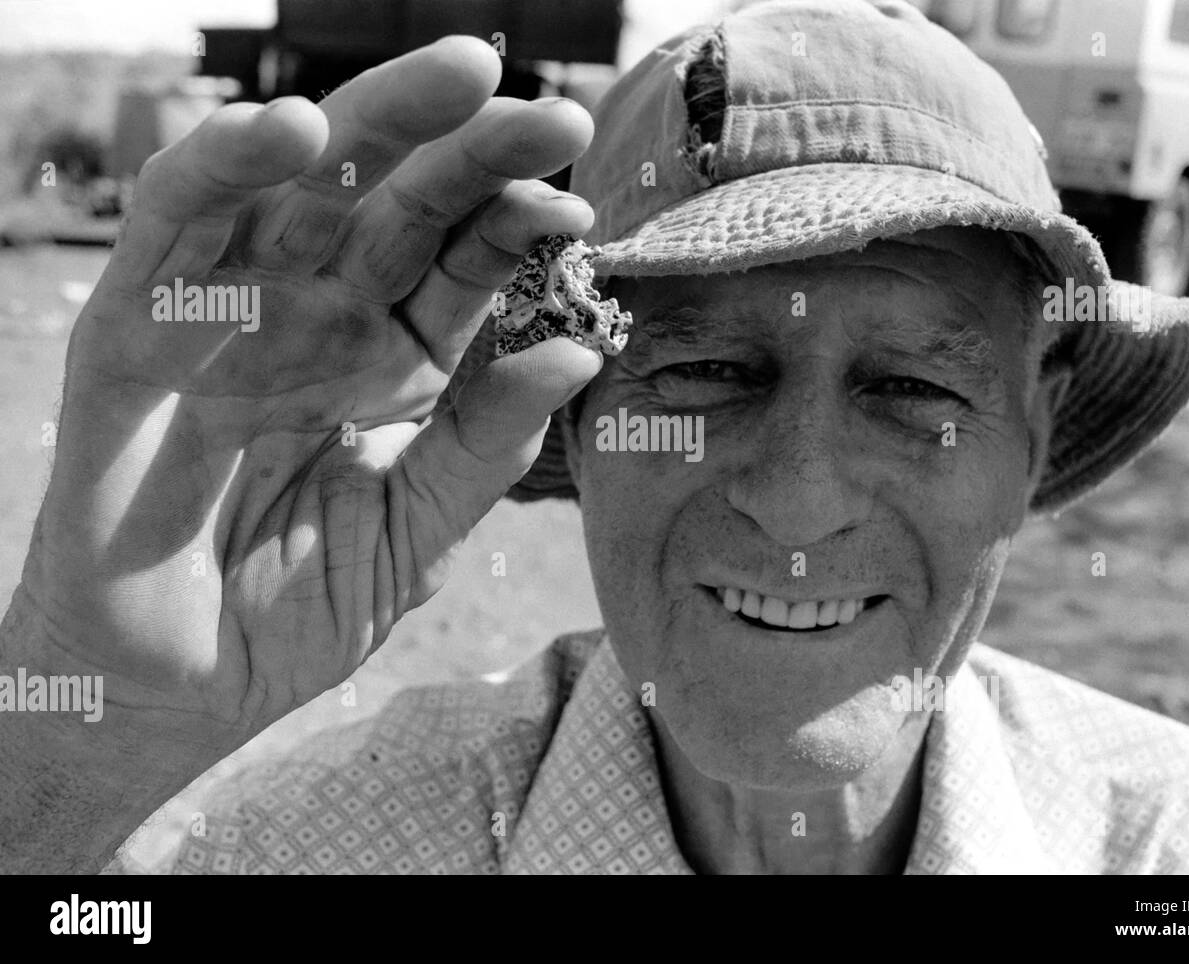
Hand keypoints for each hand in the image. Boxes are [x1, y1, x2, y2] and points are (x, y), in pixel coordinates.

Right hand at [22, 36, 600, 749]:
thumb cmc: (292, 611)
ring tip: (455, 82)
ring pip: (297, 185)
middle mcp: (316, 317)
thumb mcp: (414, 532)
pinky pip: (169, 226)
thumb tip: (577, 352)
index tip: (578, 213)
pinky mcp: (130, 329)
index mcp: (389, 358)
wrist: (176, 691)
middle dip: (472, 149)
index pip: (460, 265)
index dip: (516, 228)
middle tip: (546, 114)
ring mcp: (227, 313)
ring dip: (371, 124)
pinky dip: (219, 168)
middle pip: (398, 203)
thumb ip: (484, 445)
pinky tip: (289, 132)